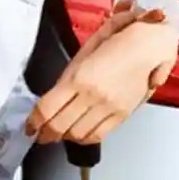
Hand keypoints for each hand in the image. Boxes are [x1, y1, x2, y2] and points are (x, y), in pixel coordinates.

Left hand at [25, 4, 178, 144]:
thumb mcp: (81, 55)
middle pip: (60, 125)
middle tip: (39, 135)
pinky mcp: (123, 114)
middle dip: (46, 134)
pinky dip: (84, 138)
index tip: (29, 126)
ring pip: (78, 134)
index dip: (34, 122)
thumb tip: (52, 99)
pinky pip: (99, 135)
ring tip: (57, 134)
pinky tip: (77, 134)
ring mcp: (109, 107)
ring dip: (64, 137)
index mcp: (78, 78)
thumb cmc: (116, 42)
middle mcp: (93, 96)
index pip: (47, 109)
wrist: (149, 44)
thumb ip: (66, 78)